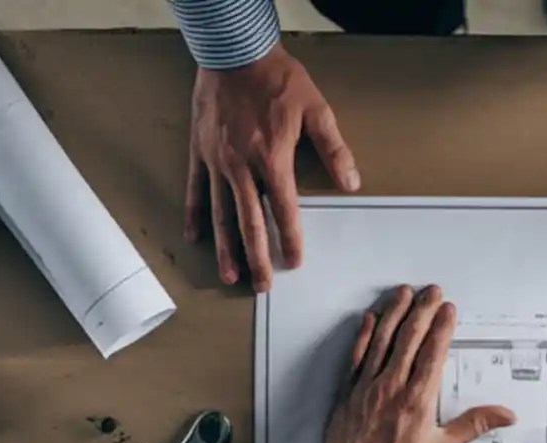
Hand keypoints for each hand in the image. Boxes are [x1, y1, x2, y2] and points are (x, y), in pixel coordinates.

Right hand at [185, 43, 360, 292]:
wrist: (234, 51)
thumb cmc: (278, 80)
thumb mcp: (316, 110)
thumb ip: (334, 149)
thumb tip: (352, 183)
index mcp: (272, 158)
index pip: (283, 210)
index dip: (290, 239)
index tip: (294, 263)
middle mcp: (241, 166)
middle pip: (249, 222)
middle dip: (257, 257)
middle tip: (261, 286)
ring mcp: (217, 160)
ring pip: (220, 213)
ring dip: (225, 247)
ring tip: (229, 274)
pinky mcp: (200, 151)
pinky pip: (196, 189)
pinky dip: (196, 214)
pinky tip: (195, 237)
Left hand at [308, 285, 516, 442]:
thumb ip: (473, 425)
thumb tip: (506, 415)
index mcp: (417, 400)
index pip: (433, 352)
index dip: (442, 326)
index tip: (448, 308)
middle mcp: (391, 388)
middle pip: (409, 339)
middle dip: (422, 310)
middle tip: (431, 290)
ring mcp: (367, 388)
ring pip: (382, 341)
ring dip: (394, 314)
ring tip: (403, 293)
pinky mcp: (348, 394)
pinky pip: (357, 357)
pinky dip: (364, 336)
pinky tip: (371, 319)